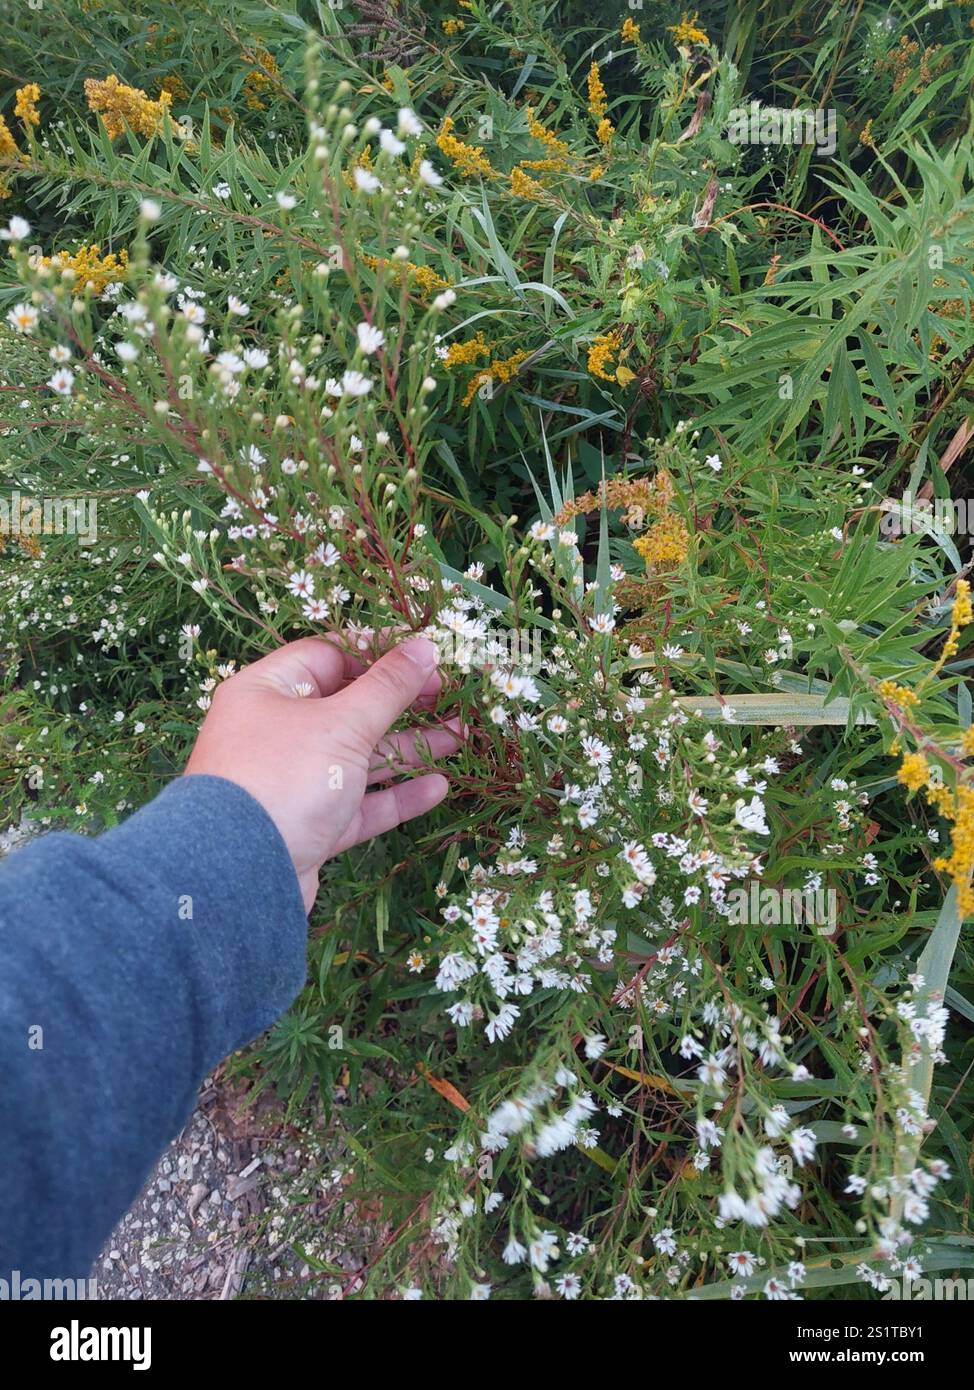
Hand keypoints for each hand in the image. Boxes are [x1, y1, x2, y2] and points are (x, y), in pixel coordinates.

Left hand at [184, 635, 459, 910]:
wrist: (237, 877)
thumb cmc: (282, 779)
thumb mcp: (341, 723)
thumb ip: (388, 686)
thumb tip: (424, 647)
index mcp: (267, 692)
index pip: (328, 657)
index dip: (377, 654)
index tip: (423, 656)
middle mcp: (276, 733)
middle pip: (348, 708)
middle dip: (402, 704)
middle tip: (451, 698)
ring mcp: (293, 782)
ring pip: (359, 758)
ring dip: (409, 748)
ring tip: (460, 738)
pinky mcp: (310, 826)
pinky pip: (359, 804)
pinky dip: (396, 795)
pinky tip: (438, 787)